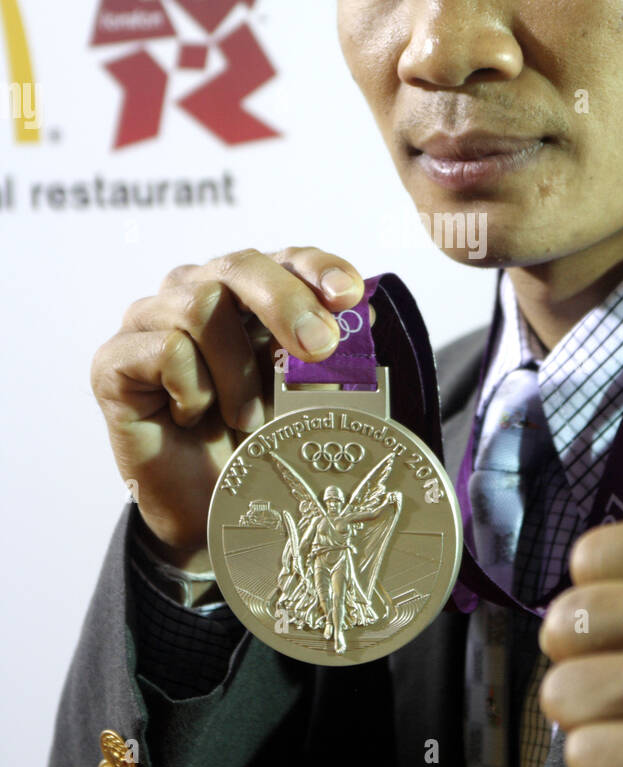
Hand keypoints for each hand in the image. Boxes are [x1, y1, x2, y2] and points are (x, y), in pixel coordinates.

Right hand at [91, 247, 365, 564]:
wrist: (205, 509)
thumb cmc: (252, 442)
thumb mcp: (301, 394)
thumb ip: (325, 354)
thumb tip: (365, 316)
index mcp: (247, 292)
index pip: (285, 258)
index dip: (318, 268)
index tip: (350, 296)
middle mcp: (195, 290)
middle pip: (240, 266)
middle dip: (287, 303)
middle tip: (320, 347)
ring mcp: (149, 320)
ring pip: (202, 307)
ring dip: (237, 371)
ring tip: (246, 417)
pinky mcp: (114, 359)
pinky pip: (166, 350)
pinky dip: (194, 390)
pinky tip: (193, 417)